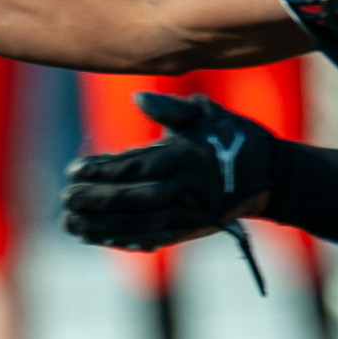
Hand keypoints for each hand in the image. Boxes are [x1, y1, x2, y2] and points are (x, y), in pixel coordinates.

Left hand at [61, 91, 274, 250]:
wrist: (272, 176)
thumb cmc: (232, 136)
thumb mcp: (207, 112)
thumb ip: (171, 108)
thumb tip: (136, 99)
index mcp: (186, 155)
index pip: (135, 164)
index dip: (102, 169)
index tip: (72, 170)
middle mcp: (187, 188)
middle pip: (133, 198)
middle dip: (96, 200)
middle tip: (65, 199)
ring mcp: (190, 213)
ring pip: (139, 223)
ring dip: (102, 225)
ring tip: (71, 223)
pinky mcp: (191, 230)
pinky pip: (154, 238)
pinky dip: (124, 240)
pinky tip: (98, 237)